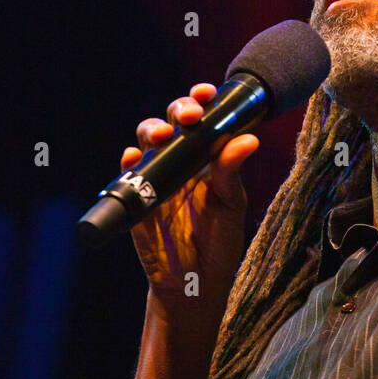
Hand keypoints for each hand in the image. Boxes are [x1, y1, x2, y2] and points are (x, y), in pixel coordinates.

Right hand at [121, 83, 258, 306]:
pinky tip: (134, 157)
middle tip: (188, 116)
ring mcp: (156, 178)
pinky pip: (128, 173)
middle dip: (177, 110)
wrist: (193, 286)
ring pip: (147, 141)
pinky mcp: (136, 198)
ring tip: (161, 135)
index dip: (201, 100)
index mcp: (207, 158)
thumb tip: (249, 138)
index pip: (202, 119)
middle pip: (172, 122)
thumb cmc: (218, 243)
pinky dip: (129, 162)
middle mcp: (180, 162)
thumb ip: (233, 172)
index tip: (206, 92)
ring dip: (151, 130)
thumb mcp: (231, 206)